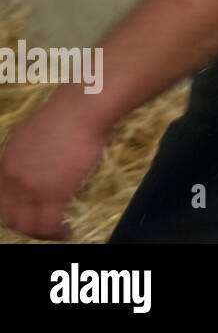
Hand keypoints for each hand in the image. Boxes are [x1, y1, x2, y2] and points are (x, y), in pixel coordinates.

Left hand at [0, 92, 112, 240]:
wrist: (82, 110)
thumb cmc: (68, 113)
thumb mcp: (35, 132)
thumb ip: (31, 152)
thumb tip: (44, 162)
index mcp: (5, 160)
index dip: (11, 207)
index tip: (27, 208)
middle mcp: (11, 177)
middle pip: (6, 215)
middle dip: (22, 223)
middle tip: (40, 223)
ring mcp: (30, 187)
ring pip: (25, 225)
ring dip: (39, 233)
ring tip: (54, 232)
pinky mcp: (53, 194)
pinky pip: (47, 226)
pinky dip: (55, 234)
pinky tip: (65, 232)